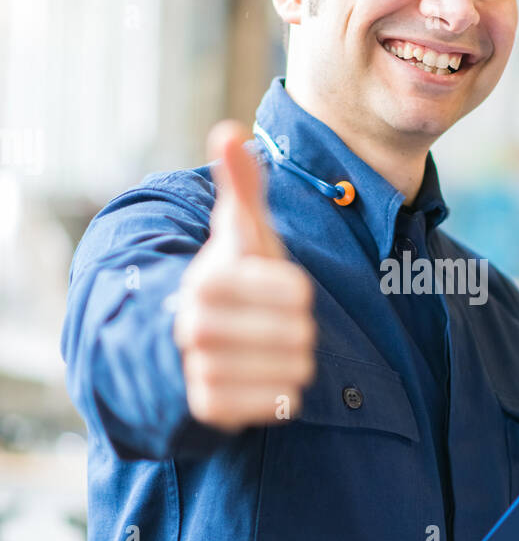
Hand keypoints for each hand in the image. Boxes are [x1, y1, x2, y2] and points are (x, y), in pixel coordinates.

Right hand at [173, 120, 315, 430]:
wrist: (197, 342)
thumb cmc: (235, 278)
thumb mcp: (242, 232)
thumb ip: (242, 185)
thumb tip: (228, 132)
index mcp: (207, 279)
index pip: (297, 292)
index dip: (296, 291)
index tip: (275, 289)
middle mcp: (196, 325)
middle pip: (299, 333)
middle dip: (296, 327)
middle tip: (272, 322)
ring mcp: (201, 369)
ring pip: (295, 369)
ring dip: (292, 360)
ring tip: (267, 349)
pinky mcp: (212, 408)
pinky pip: (281, 402)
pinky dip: (282, 392)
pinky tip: (262, 377)